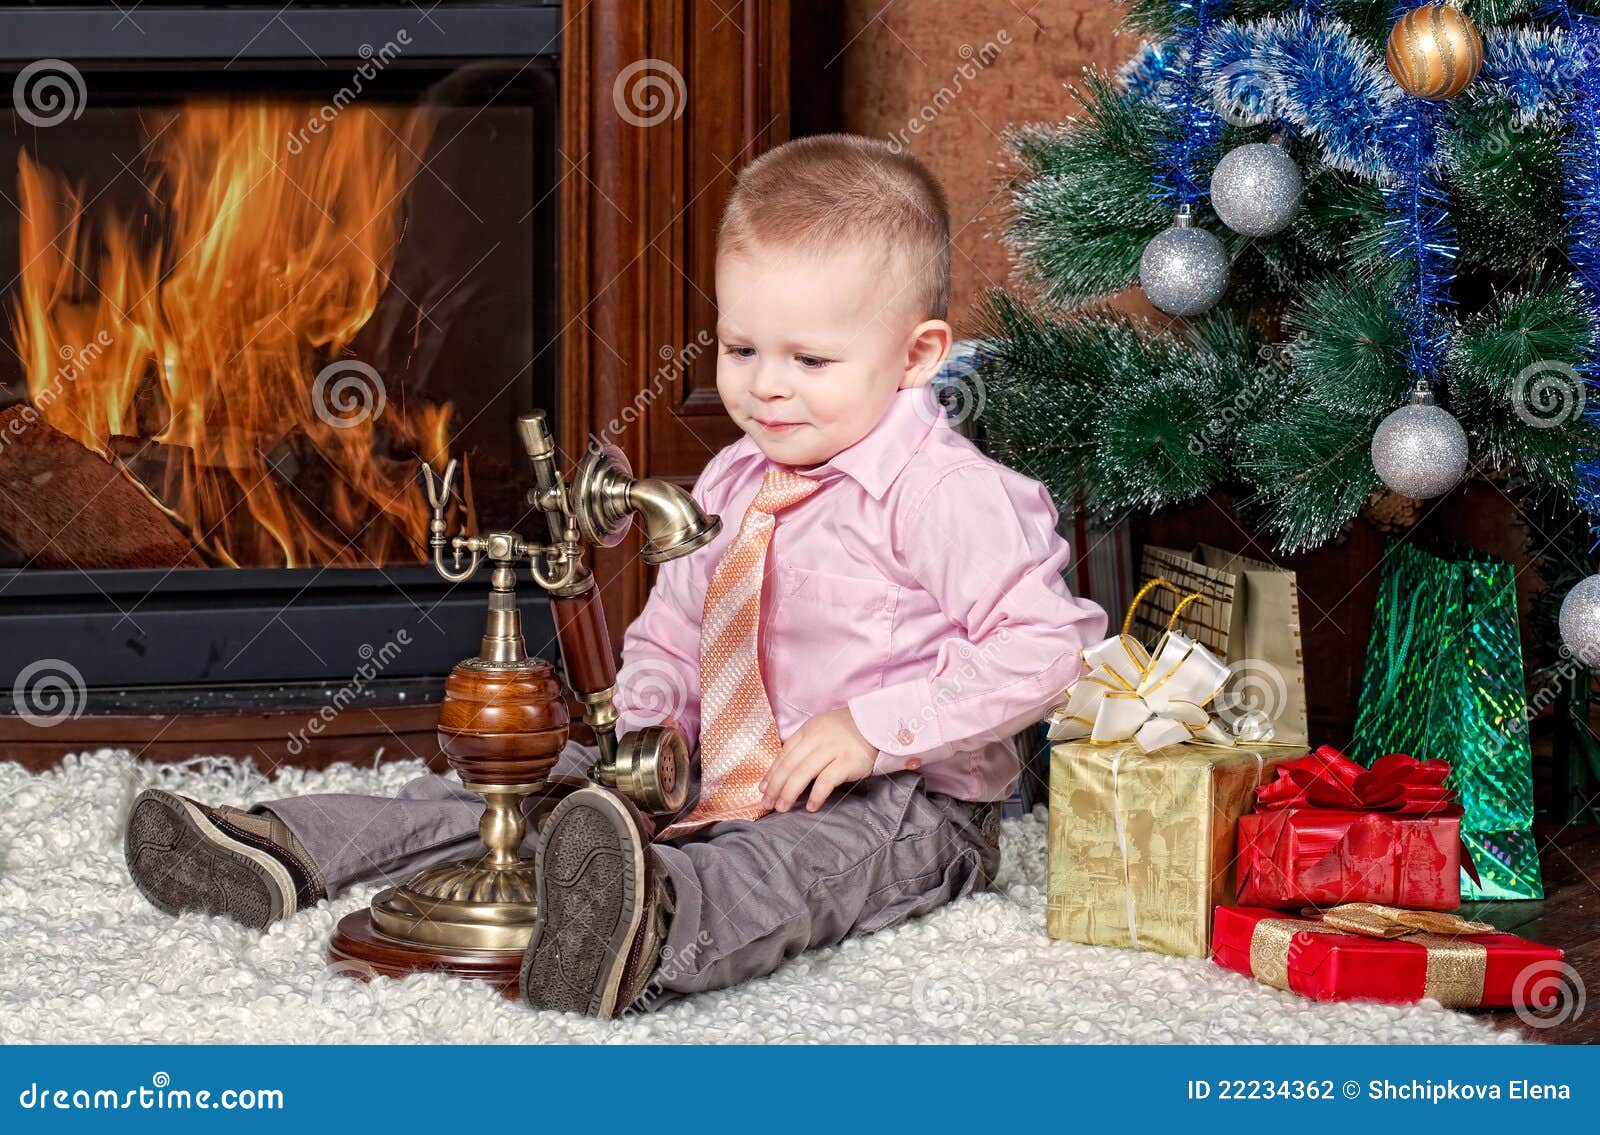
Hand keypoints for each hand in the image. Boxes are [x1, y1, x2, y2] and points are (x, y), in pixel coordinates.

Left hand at [757, 707, 877, 812]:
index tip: (763, 789)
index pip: (784, 754)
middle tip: (767, 804)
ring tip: (782, 808)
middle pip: (790, 765)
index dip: (772, 773)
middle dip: (776, 786)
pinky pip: (827, 781)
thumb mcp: (820, 730)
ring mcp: (832, 750)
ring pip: (803, 773)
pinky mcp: (847, 762)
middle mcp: (817, 739)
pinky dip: (816, 795)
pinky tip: (811, 807)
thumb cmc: (845, 731)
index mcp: (808, 730)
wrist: (877, 723)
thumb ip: (803, 747)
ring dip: (790, 793)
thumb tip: (781, 773)